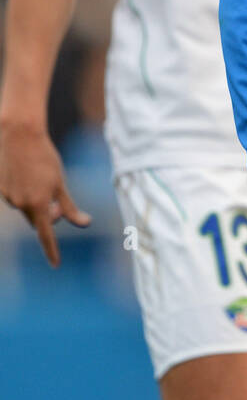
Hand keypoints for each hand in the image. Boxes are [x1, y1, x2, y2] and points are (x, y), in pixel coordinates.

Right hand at [0, 121, 90, 266]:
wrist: (19, 135)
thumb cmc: (45, 158)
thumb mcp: (60, 183)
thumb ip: (70, 207)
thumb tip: (85, 224)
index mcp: (38, 205)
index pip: (46, 235)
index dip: (51, 250)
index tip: (55, 264)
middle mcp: (20, 204)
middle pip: (36, 220)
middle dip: (47, 215)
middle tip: (57, 200)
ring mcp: (8, 197)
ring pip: (25, 207)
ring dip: (34, 201)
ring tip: (38, 176)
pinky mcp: (0, 188)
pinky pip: (14, 196)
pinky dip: (22, 191)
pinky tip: (26, 173)